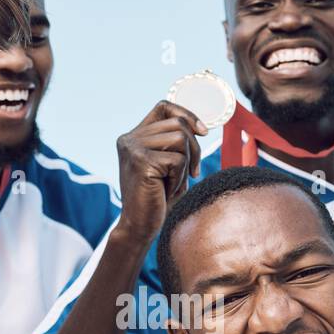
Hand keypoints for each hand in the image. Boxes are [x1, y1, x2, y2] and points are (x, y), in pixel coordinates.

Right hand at [113, 101, 207, 243]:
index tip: (203, 132)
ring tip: (172, 182)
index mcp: (134, 136)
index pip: (164, 106)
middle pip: (178, 124)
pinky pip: (177, 160)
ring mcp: (132, 148)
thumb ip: (176, 143)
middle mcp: (130, 138)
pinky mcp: (140, 161)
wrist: (140, 227)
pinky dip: (178, 178)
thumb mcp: (169, 164)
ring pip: (180, 139)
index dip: (187, 114)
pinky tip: (165, 191)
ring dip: (185, 164)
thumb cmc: (158, 198)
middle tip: (191, 173)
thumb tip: (201, 127)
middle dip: (193, 148)